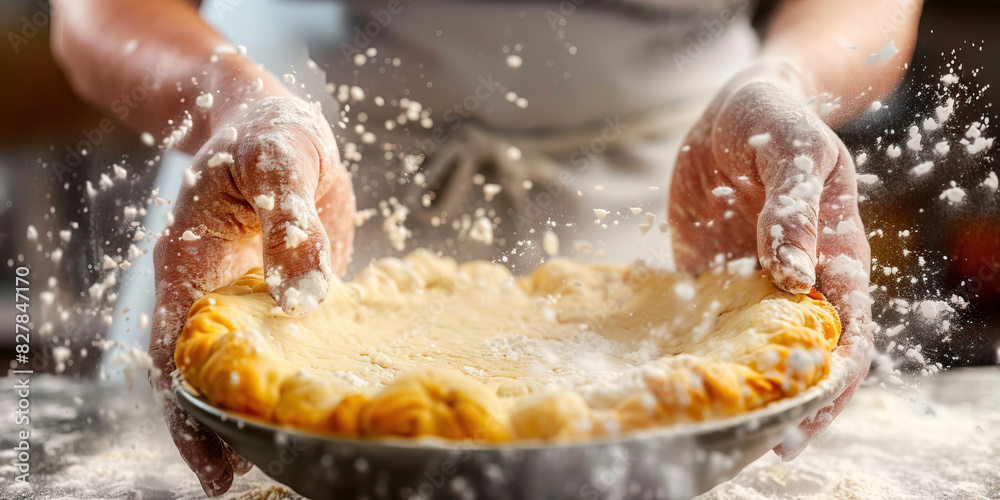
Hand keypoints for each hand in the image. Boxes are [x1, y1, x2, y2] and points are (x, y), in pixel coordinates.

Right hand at [148, 95, 355, 494]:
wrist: (276, 125)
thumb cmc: (271, 135)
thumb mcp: (281, 161)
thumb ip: (288, 223)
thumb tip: (302, 296)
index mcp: (190, 261)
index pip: (176, 349)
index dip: (186, 406)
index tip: (208, 457)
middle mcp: (210, 290)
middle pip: (199, 371)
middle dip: (213, 425)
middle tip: (237, 479)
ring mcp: (247, 298)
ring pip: (240, 365)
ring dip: (251, 408)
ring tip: (276, 457)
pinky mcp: (283, 297)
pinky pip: (283, 344)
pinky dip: (291, 375)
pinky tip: (313, 405)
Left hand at [668, 62, 872, 458]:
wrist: (734, 108)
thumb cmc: (778, 122)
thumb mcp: (796, 152)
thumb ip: (795, 210)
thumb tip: (796, 278)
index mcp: (836, 257)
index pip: (848, 334)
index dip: (834, 381)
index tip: (806, 418)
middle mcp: (795, 281)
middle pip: (800, 355)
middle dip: (786, 400)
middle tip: (758, 440)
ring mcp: (749, 281)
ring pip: (749, 346)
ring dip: (736, 381)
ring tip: (710, 416)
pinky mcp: (706, 274)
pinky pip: (700, 318)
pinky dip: (689, 344)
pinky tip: (666, 370)